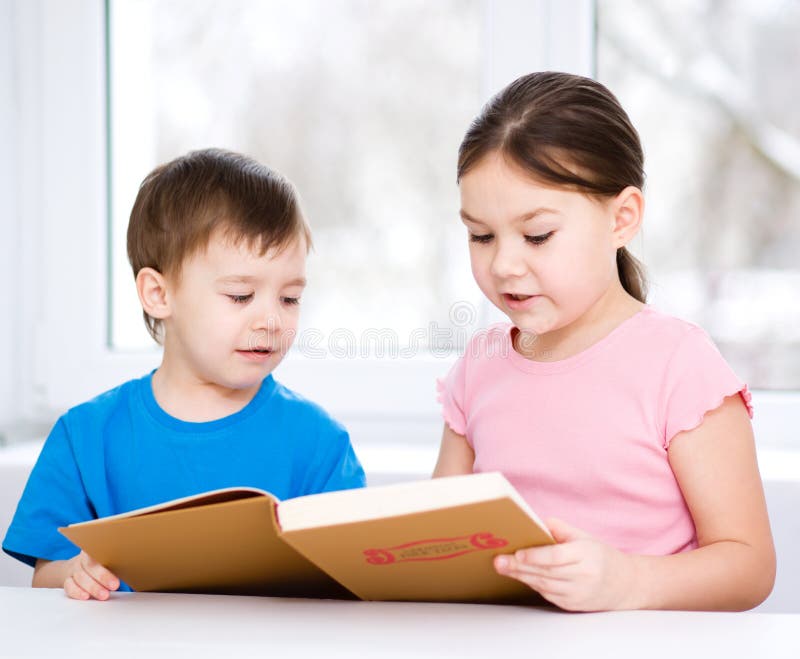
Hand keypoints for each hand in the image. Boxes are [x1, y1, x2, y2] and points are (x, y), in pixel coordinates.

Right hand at [63, 551, 119, 600]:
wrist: (81, 566)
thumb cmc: (103, 562)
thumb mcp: (111, 557)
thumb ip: (120, 558)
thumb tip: (138, 559)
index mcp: (94, 548)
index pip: (98, 550)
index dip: (108, 560)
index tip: (116, 569)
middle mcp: (82, 558)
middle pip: (89, 565)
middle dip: (102, 576)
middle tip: (115, 585)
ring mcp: (74, 569)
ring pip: (80, 577)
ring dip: (92, 587)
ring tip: (104, 595)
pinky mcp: (68, 580)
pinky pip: (69, 586)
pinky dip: (77, 592)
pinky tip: (86, 597)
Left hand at [494, 518, 638, 610]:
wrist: (625, 584)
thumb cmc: (600, 556)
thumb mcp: (584, 537)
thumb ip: (561, 528)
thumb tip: (536, 521)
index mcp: (585, 555)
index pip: (557, 557)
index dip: (536, 555)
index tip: (518, 553)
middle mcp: (583, 576)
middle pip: (546, 572)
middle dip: (520, 567)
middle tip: (499, 561)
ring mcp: (578, 593)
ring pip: (544, 585)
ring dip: (522, 576)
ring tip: (503, 567)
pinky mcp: (572, 605)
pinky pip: (548, 594)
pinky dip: (533, 585)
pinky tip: (520, 576)